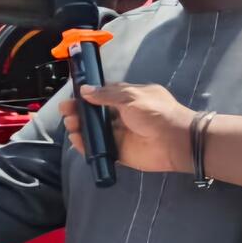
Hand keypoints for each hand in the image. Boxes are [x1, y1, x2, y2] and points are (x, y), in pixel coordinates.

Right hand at [60, 83, 194, 174]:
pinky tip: (76, 140)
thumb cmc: (156, 113)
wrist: (175, 141)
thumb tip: (84, 90)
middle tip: (66, 112)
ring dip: (80, 127)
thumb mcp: (131, 97)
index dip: (85, 96)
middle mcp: (121, 116)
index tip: (71, 97)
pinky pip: (98, 148)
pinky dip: (86, 145)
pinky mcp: (118, 152)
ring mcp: (119, 134)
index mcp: (126, 99)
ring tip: (70, 125)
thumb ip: (106, 95)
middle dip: (79, 112)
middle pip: (94, 114)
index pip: (101, 95)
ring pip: (94, 131)